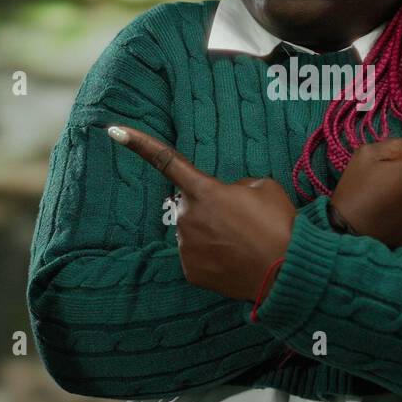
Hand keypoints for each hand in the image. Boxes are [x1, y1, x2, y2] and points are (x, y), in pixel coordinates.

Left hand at [106, 125, 295, 300]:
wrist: (288, 271)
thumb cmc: (279, 225)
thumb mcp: (265, 187)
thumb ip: (237, 185)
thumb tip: (227, 196)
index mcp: (205, 190)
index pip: (166, 160)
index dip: (139, 143)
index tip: (113, 130)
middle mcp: (188, 217)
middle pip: (191, 204)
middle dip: (210, 208)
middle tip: (243, 222)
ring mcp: (186, 246)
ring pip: (194, 232)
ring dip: (213, 233)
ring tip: (244, 243)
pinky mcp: (191, 271)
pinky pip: (197, 257)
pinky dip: (213, 257)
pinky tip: (235, 260)